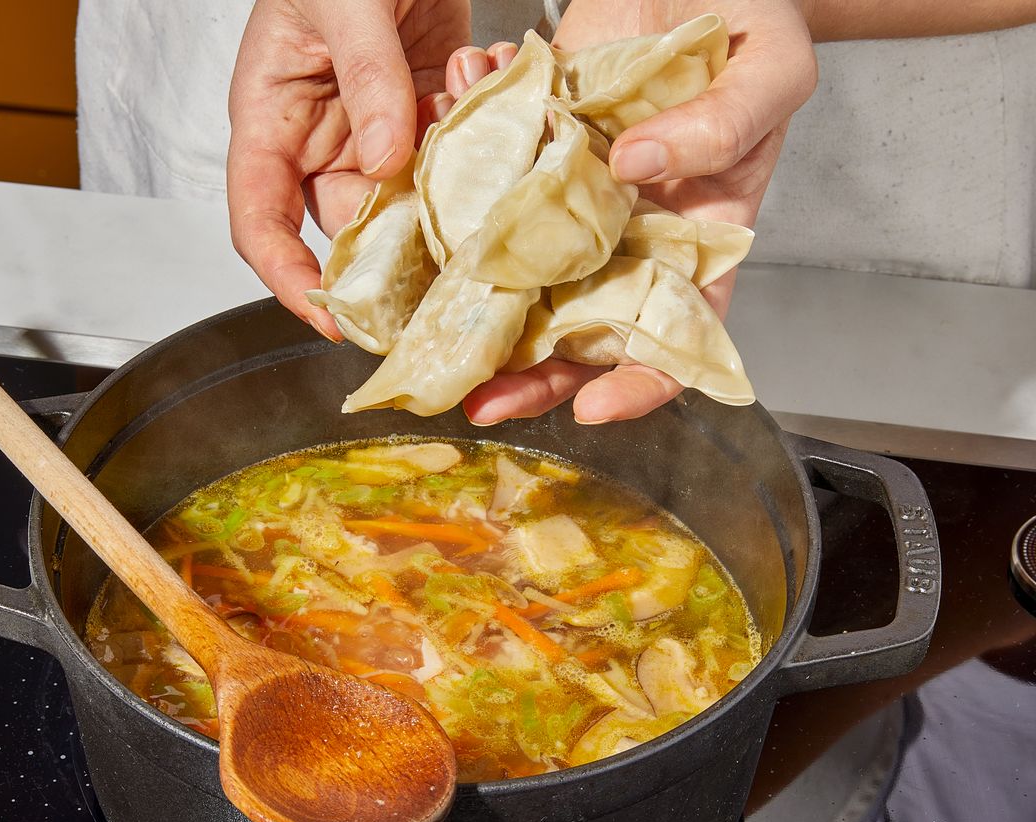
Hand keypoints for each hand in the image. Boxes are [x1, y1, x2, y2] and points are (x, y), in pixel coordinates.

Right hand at [227, 0, 470, 339]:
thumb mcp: (343, 0)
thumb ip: (367, 78)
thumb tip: (388, 159)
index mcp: (272, 120)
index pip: (261, 222)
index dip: (288, 279)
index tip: (330, 318)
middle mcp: (320, 138)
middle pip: (352, 223)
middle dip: (401, 235)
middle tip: (453, 238)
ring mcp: (374, 127)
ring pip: (411, 193)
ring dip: (449, 175)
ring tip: (472, 120)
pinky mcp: (422, 110)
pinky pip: (449, 151)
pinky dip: (474, 131)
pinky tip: (483, 76)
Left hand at [451, 1, 816, 424]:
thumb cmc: (753, 24)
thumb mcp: (770, 70)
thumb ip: (723, 127)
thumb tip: (639, 166)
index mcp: (694, 242)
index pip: (673, 339)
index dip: (637, 384)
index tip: (593, 407)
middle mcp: (624, 236)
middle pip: (575, 330)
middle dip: (525, 371)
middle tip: (476, 396)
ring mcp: (569, 200)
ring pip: (514, 270)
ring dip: (468, 286)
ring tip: (428, 296)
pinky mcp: (527, 152)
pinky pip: (484, 177)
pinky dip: (455, 159)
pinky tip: (450, 113)